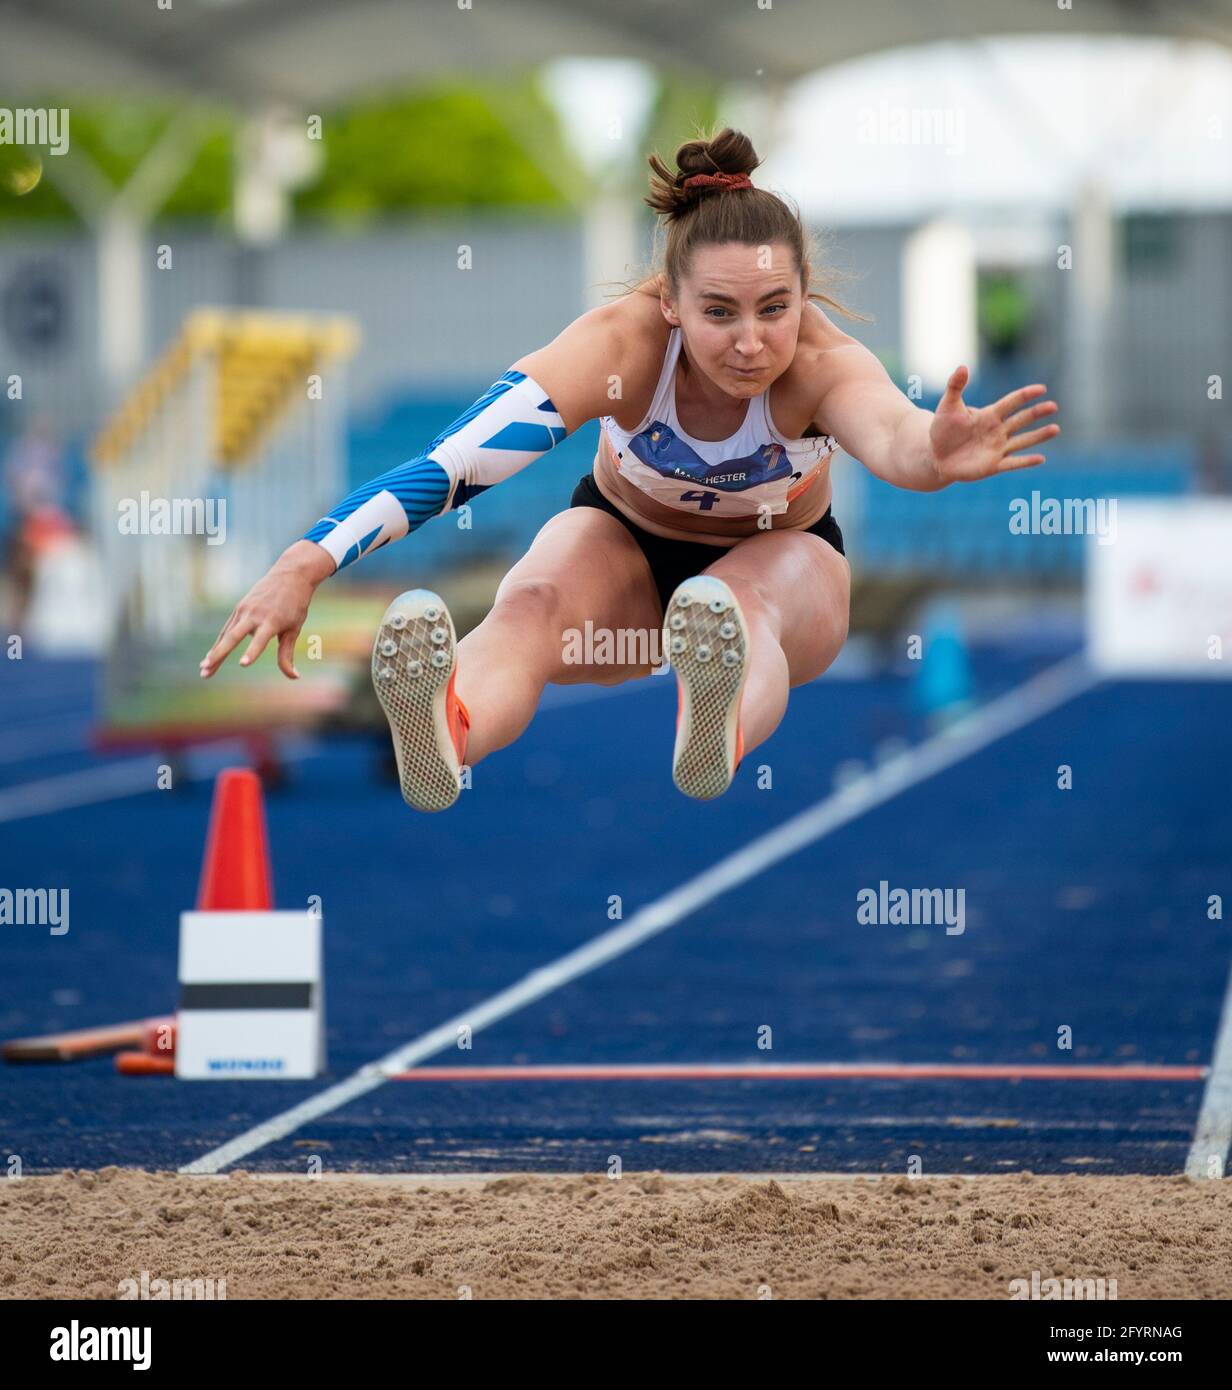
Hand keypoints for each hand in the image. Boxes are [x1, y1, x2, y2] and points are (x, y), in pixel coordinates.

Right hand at [198, 540, 333, 679]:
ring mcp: (244, 610)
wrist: (290, 575)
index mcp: (272, 620)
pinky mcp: (239, 608)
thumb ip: (287, 654)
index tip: (243, 664)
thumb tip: (294, 677)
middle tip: (205, 670)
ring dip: (214, 652)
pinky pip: (228, 628)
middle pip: (233, 636)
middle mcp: (255, 614)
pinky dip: (220, 642)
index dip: (252, 651)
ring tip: (204, 669)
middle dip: (219, 654)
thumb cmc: (295, 605)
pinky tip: (211, 656)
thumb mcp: (294, 629)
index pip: (260, 639)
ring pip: (226, 634)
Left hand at [929, 367, 1059, 483]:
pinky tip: (1041, 458)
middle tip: (1053, 406)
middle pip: (1021, 420)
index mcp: (990, 414)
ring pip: (1022, 441)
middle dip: (1036, 413)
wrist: (935, 455)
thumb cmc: (943, 429)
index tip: (1041, 389)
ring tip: (1056, 429)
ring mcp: (997, 448)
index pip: (1011, 402)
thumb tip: (962, 366)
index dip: (1025, 395)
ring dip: (1039, 435)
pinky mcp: (993, 465)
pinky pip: (1012, 463)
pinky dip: (1026, 461)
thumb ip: (955, 386)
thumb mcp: (948, 406)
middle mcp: (998, 430)